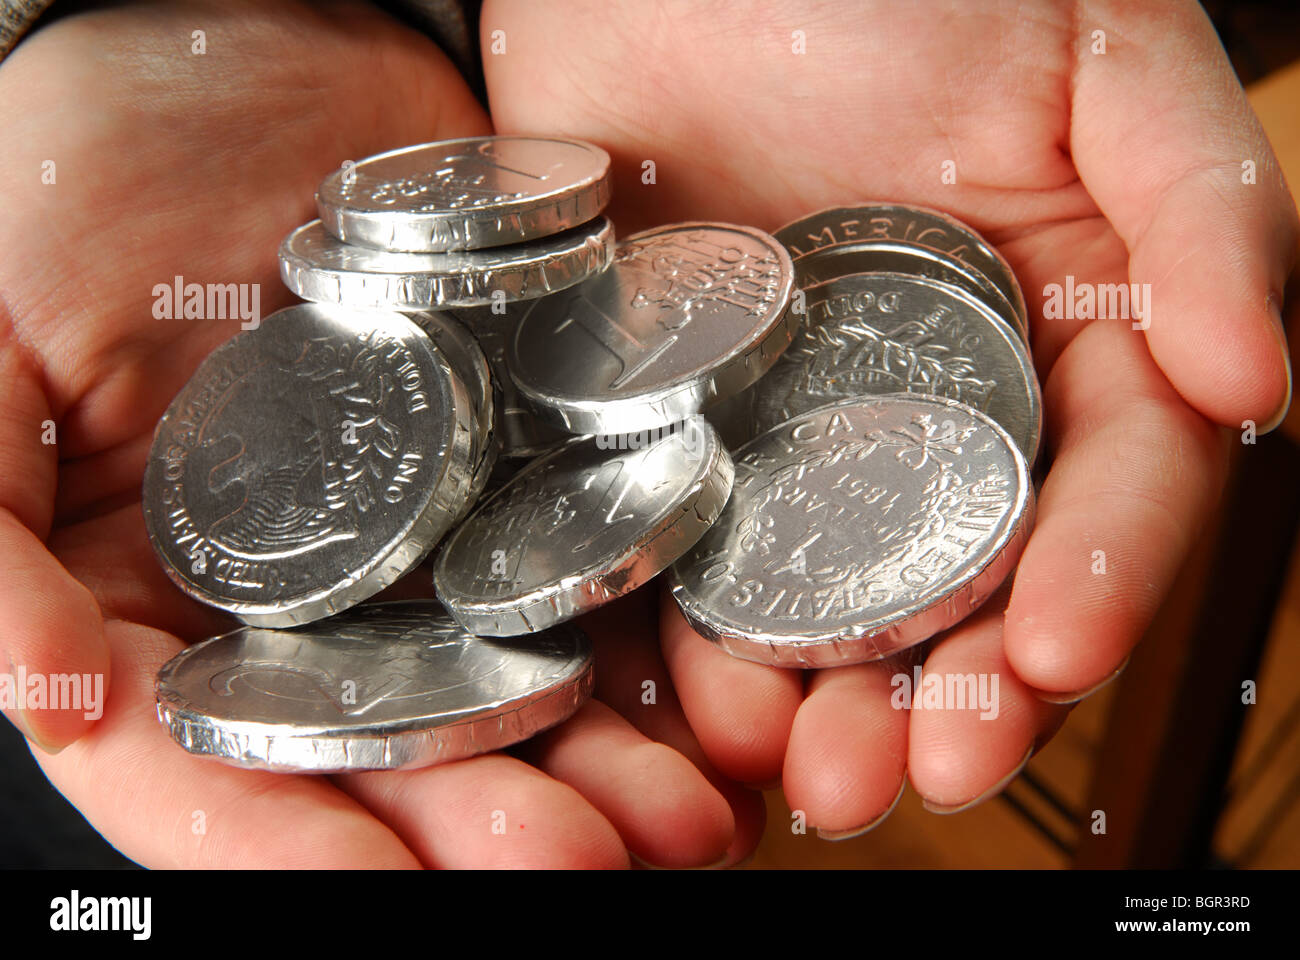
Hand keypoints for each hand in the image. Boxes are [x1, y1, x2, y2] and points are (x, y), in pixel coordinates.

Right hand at [0, 0, 762, 867]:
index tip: (378, 887)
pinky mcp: (528, 460)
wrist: (229, 48)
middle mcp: (310, 599)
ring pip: (517, 682)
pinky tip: (717, 685)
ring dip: (602, 761)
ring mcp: (429, 537)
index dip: (291, 842)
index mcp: (160, 603)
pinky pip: (595, 557)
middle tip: (588, 860)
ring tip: (687, 815)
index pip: (216, 768)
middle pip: (397, 752)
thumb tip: (52, 704)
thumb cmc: (60, 182)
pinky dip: (653, 627)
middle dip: (487, 822)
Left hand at [480, 0, 1295, 833]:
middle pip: (963, 579)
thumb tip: (1258, 379)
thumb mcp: (1095, 54)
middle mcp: (928, 404)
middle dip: (954, 692)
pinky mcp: (670, 423)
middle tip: (921, 776)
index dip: (1096, 579)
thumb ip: (1200, 205)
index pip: (1106, 485)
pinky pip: (684, 545)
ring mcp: (791, 427)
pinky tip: (689, 697)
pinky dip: (686, 629)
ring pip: (822, 596)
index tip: (1056, 655)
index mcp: (1056, 332)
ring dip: (820, 699)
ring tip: (804, 774)